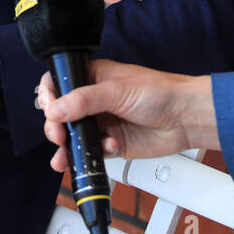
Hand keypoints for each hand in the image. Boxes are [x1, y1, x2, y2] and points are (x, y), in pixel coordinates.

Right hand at [38, 60, 218, 172]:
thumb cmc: (159, 91)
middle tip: (59, 135)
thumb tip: (54, 110)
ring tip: (65, 155)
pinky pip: (93, 152)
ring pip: (74, 137)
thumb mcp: (116, 90)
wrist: (185, 117)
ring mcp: (103, 122)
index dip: (49, 97)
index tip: (48, 109)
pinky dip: (95, 154)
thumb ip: (83, 100)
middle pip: (62, 115)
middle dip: (56, 127)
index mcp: (93, 78)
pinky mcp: (113, 143)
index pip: (60, 84)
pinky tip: (109, 147)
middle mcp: (95, 100)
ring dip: (68, 147)